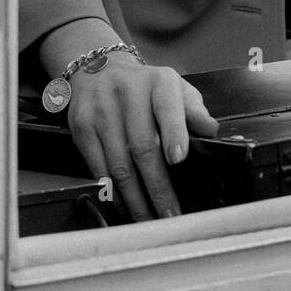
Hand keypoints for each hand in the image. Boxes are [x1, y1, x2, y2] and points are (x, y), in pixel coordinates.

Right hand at [64, 52, 218, 221]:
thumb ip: (193, 109)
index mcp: (158, 82)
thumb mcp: (174, 88)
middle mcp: (128, 93)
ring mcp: (101, 111)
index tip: (179, 159)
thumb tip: (209, 131)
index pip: (167, 107)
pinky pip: (98, 168)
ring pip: (119, 164)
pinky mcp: (81, 129)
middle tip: (170, 213)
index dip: (173, 133)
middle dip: (158, 185)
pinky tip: (125, 207)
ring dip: (135, 198)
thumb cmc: (145, 87)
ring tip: (149, 219)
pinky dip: (113, 193)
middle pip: (142, 145)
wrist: (99, 70)